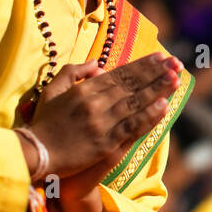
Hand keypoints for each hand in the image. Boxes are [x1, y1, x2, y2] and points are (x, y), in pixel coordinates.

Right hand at [27, 53, 180, 180]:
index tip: (160, 57)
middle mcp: (94, 102)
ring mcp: (101, 122)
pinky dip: (148, 116)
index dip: (142, 65)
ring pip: (135, 102)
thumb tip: (96, 65)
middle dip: (156, 73)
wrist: (35, 153)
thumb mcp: (52, 91)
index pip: (119, 74)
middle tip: (176, 63)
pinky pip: (131, 126)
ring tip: (175, 78)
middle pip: (131, 85)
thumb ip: (72, 73)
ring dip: (157, 90)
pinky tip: (164, 106)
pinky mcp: (105, 142)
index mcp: (84, 90)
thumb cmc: (44, 123)